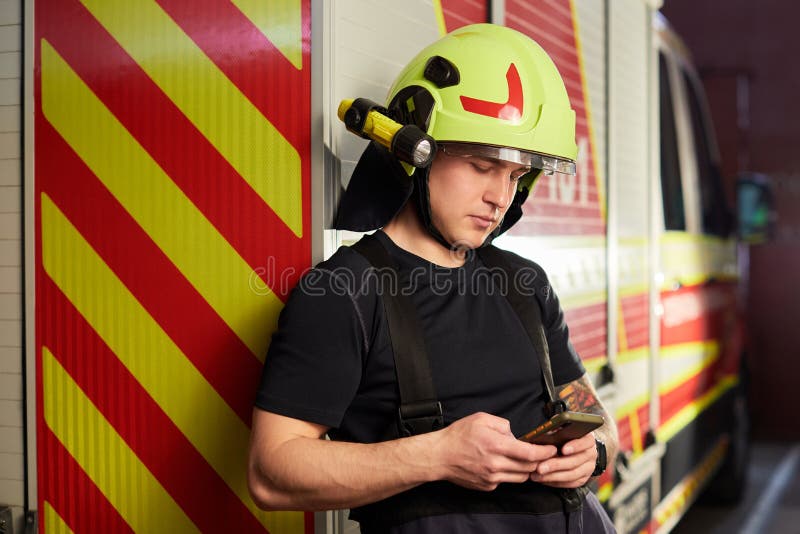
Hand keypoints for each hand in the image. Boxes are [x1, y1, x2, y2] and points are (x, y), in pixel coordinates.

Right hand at [434, 412, 557, 490]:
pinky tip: (503, 465)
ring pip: (520, 477)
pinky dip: (509, 474)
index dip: (545, 452)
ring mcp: (492, 478)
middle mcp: (496, 465)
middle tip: (542, 454)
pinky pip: (505, 481)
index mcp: (497, 446)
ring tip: (524, 460)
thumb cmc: (458, 435)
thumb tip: (515, 434)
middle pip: (529, 468)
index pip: (530, 453)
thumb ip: (502, 424)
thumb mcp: (481, 419)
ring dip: (526, 470)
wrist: (439, 456)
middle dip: (539, 461)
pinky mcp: (487, 486)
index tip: (552, 449)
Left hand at [529, 431, 595, 487]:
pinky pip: (570, 483)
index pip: (585, 442)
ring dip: (553, 476)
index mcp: (588, 439)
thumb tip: (547, 433)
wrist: (577, 448)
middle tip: (540, 467)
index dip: (575, 446)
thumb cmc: (566, 436)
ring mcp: (588, 468)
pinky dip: (555, 482)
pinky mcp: (583, 479)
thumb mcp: (564, 429)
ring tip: (538, 475)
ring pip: (572, 475)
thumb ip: (558, 430)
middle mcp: (591, 454)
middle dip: (556, 465)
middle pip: (575, 461)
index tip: (563, 450)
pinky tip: (544, 479)